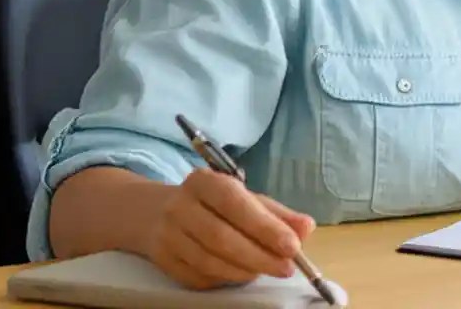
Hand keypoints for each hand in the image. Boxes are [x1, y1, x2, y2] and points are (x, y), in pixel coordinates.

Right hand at [142, 169, 314, 290]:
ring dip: (244, 270)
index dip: (264, 226)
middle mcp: (180, 206)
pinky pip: (198, 277)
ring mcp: (167, 235)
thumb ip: (276, 213)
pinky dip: (225, 279)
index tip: (292, 246)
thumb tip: (306, 228)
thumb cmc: (211, 204)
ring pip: (209, 261)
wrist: (153, 213)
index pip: (235, 203)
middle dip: (259, 256)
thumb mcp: (243, 198)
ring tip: (267, 270)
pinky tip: (241, 273)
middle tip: (286, 267)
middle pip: (221, 237)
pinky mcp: (163, 261)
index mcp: (204, 182)